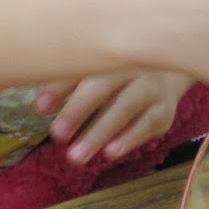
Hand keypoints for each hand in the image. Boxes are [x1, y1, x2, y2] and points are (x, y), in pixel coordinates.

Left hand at [36, 71, 192, 164]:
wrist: (169, 68)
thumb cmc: (116, 71)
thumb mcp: (92, 70)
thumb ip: (63, 83)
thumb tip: (40, 106)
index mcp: (108, 52)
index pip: (81, 67)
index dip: (59, 87)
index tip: (40, 109)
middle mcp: (131, 64)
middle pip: (104, 85)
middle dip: (78, 110)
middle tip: (57, 135)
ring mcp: (151, 86)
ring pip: (126, 107)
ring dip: (100, 131)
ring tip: (77, 156)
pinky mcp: (164, 110)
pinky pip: (147, 124)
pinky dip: (129, 139)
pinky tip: (110, 153)